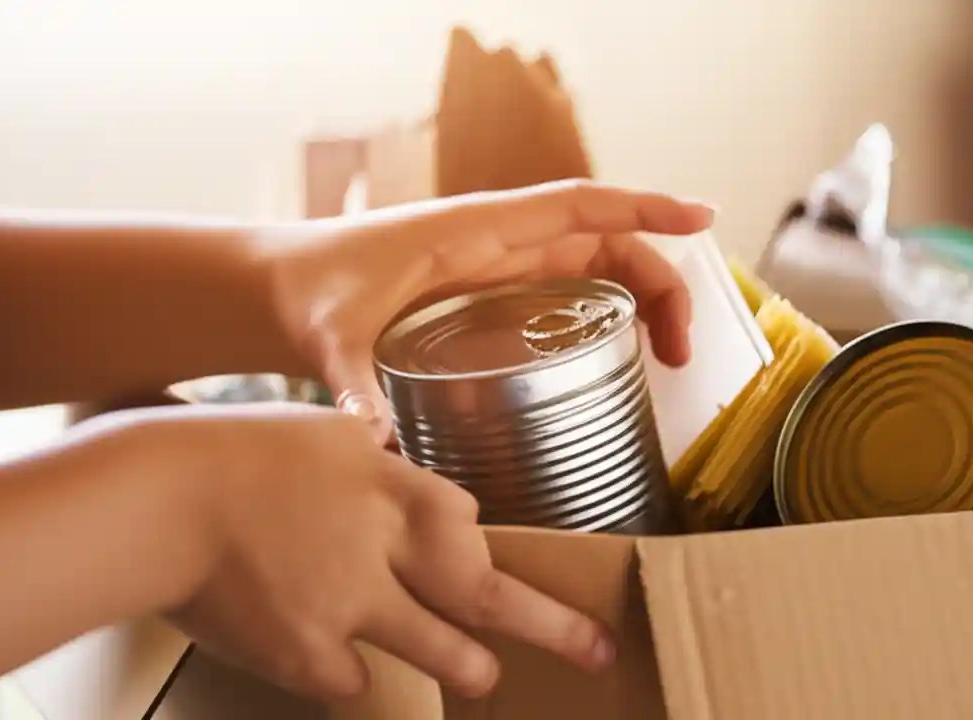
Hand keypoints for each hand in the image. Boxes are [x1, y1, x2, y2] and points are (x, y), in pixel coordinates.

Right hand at [142, 403, 607, 698]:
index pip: (466, 517)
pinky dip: (350, 671)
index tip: (486, 551)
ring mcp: (351, 604)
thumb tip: (394, 462)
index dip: (477, 540)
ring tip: (485, 678)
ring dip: (472, 670)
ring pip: (444, 653)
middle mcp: (385, 544)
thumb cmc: (225, 454)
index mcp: (388, 481)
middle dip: (553, 627)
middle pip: (487, 593)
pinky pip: (356, 680)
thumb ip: (370, 457)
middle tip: (596, 649)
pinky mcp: (309, 654)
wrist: (154, 501)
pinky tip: (326, 653)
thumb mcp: (316, 429)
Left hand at [257, 180, 714, 440]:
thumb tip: (377, 446)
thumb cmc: (304, 292)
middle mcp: (493, 241)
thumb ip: (354, 387)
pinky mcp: (485, 294)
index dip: (644, 212)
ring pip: (589, 267)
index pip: (577, 208)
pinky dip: (606, 309)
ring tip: (666, 358)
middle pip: (601, 245)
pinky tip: (621, 351)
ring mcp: (493, 267)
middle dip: (657, 282)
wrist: (271, 288)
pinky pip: (564, 290)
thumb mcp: (329, 338)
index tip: (702, 220)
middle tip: (681, 350)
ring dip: (639, 299)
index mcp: (473, 230)